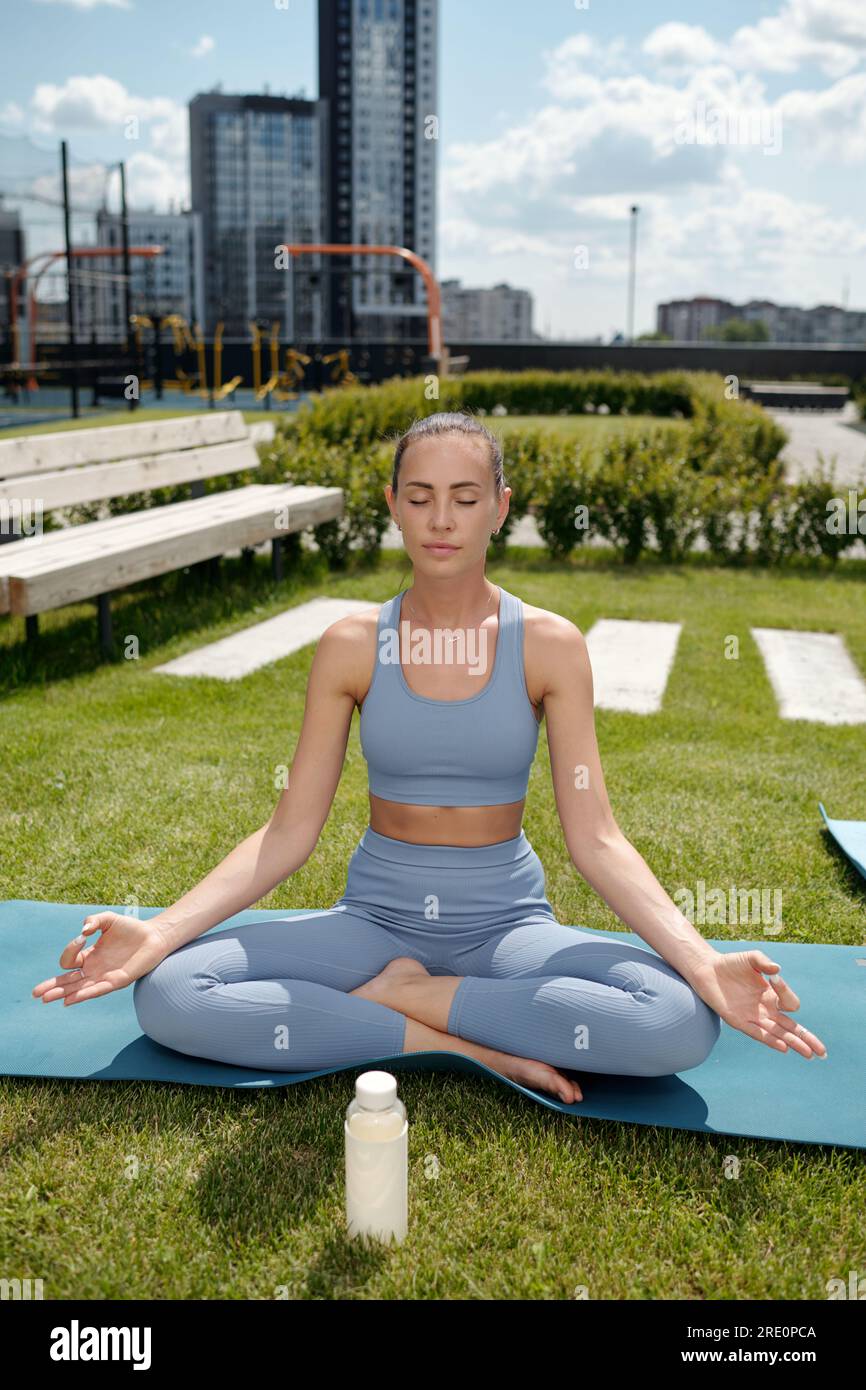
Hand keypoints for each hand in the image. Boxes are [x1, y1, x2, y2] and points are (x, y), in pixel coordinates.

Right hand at [32, 911, 167, 1005]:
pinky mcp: (117, 981)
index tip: (83, 936)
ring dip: (63, 993)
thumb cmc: (131, 929)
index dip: (70, 950)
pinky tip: (70, 1000)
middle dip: (52, 986)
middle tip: (36, 994)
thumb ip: (94, 920)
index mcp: (89, 956)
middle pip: (68, 981)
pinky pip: (97, 990)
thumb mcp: (108, 919)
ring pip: (79, 989)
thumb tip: (84, 929)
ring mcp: (104, 977)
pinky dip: (84, 995)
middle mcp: (94, 969)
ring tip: (46, 999)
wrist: (155, 936)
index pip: (69, 961)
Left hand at [690, 950, 827, 1058]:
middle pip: (791, 1028)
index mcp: (771, 995)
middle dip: (806, 1038)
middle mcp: (765, 1009)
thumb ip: (764, 962)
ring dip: (793, 1043)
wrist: (706, 970)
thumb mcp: (751, 958)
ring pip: (778, 1034)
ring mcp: (753, 1016)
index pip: (790, 1004)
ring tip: (809, 1054)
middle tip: (822, 1052)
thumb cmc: (731, 964)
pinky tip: (784, 1047)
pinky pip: (758, 1033)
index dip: (786, 993)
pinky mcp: (738, 1020)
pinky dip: (771, 1040)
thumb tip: (777, 971)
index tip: (773, 978)